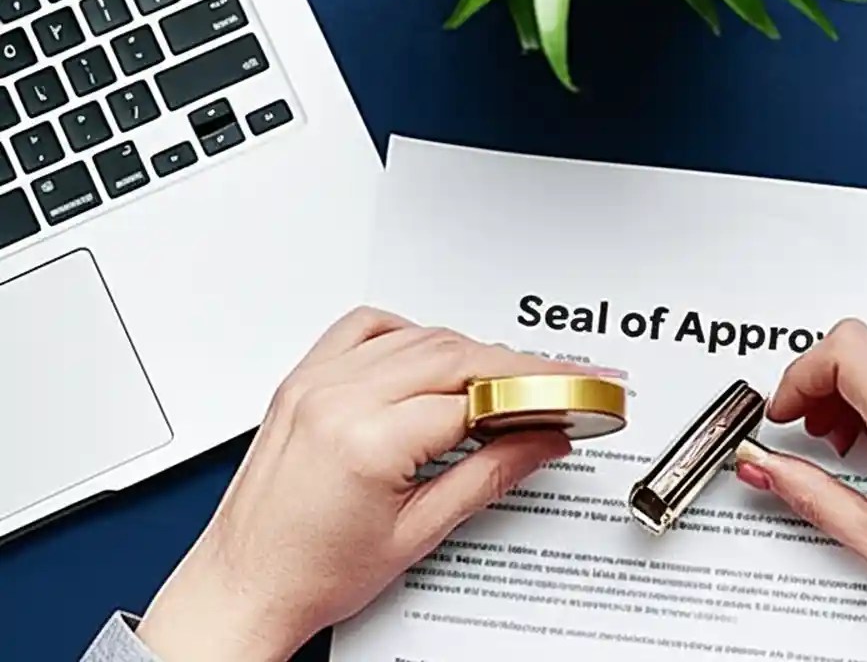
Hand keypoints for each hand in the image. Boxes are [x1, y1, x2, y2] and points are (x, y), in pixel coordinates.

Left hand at [136, 307, 588, 660]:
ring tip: (505, 380)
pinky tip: (430, 354)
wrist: (243, 587)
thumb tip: (540, 441)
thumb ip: (491, 474)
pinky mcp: (301, 380)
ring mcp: (315, 383)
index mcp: (367, 440)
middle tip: (559, 382)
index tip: (575, 390)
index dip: (538, 391)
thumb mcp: (419, 532)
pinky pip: (363, 327)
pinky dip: (408, 331)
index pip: (478, 394)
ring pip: (416, 334)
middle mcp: (336, 398)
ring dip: (470, 350)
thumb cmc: (311, 574)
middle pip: (455, 354)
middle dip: (518, 366)